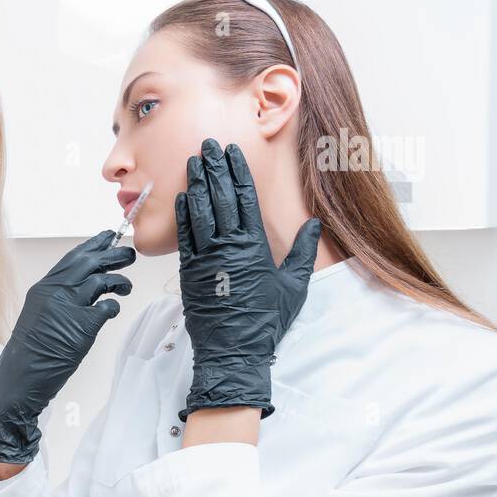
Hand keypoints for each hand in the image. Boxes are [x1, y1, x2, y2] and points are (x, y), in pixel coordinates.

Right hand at [0, 230, 135, 462]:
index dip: (93, 246)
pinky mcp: (82, 326)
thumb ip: (58, 299)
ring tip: (126, 286)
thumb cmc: (29, 352)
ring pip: (102, 280)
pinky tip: (114, 310)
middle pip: (89, 262)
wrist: (19, 378)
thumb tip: (84, 288)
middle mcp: (54, 292)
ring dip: (119, 280)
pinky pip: (108, 306)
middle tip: (129, 254)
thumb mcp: (39, 316)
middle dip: (112, 254)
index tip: (108, 238)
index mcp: (43, 287)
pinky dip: (115, 305)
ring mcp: (68, 307)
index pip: (72, 258)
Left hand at [175, 138, 320, 420]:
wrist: (234, 352)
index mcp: (255, 246)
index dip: (237, 172)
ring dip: (196, 184)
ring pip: (199, 212)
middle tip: (208, 144)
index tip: (232, 151)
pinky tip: (181, 196)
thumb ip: (302, 251)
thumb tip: (315, 223)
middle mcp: (229, 247)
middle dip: (214, 168)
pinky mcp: (189, 272)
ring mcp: (206, 258)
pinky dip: (182, 214)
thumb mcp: (293, 286)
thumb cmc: (265, 321)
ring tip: (193, 161)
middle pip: (220, 198)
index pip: (245, 199)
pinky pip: (185, 236)